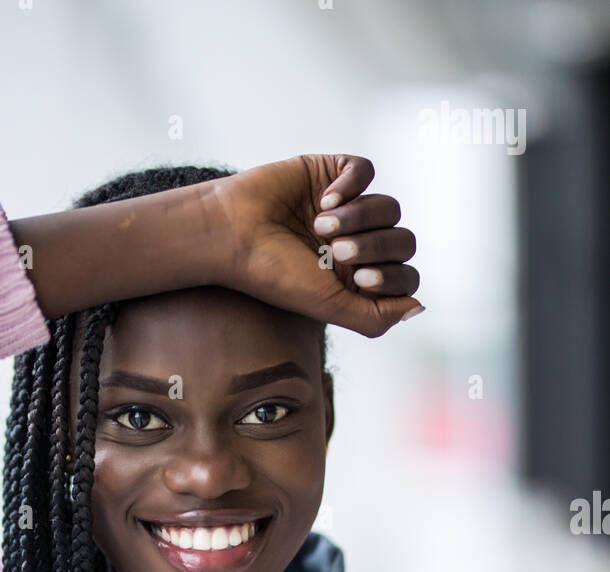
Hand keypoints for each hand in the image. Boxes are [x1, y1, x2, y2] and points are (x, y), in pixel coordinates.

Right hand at [209, 154, 422, 336]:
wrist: (233, 234)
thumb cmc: (275, 275)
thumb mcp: (329, 307)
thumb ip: (375, 317)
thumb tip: (419, 307)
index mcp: (358, 279)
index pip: (405, 276)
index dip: (391, 276)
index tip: (356, 278)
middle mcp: (358, 244)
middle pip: (404, 240)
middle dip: (375, 246)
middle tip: (336, 252)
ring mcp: (348, 207)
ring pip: (389, 206)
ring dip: (358, 217)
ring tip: (320, 226)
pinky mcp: (332, 173)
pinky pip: (366, 171)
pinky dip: (350, 185)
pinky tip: (323, 201)